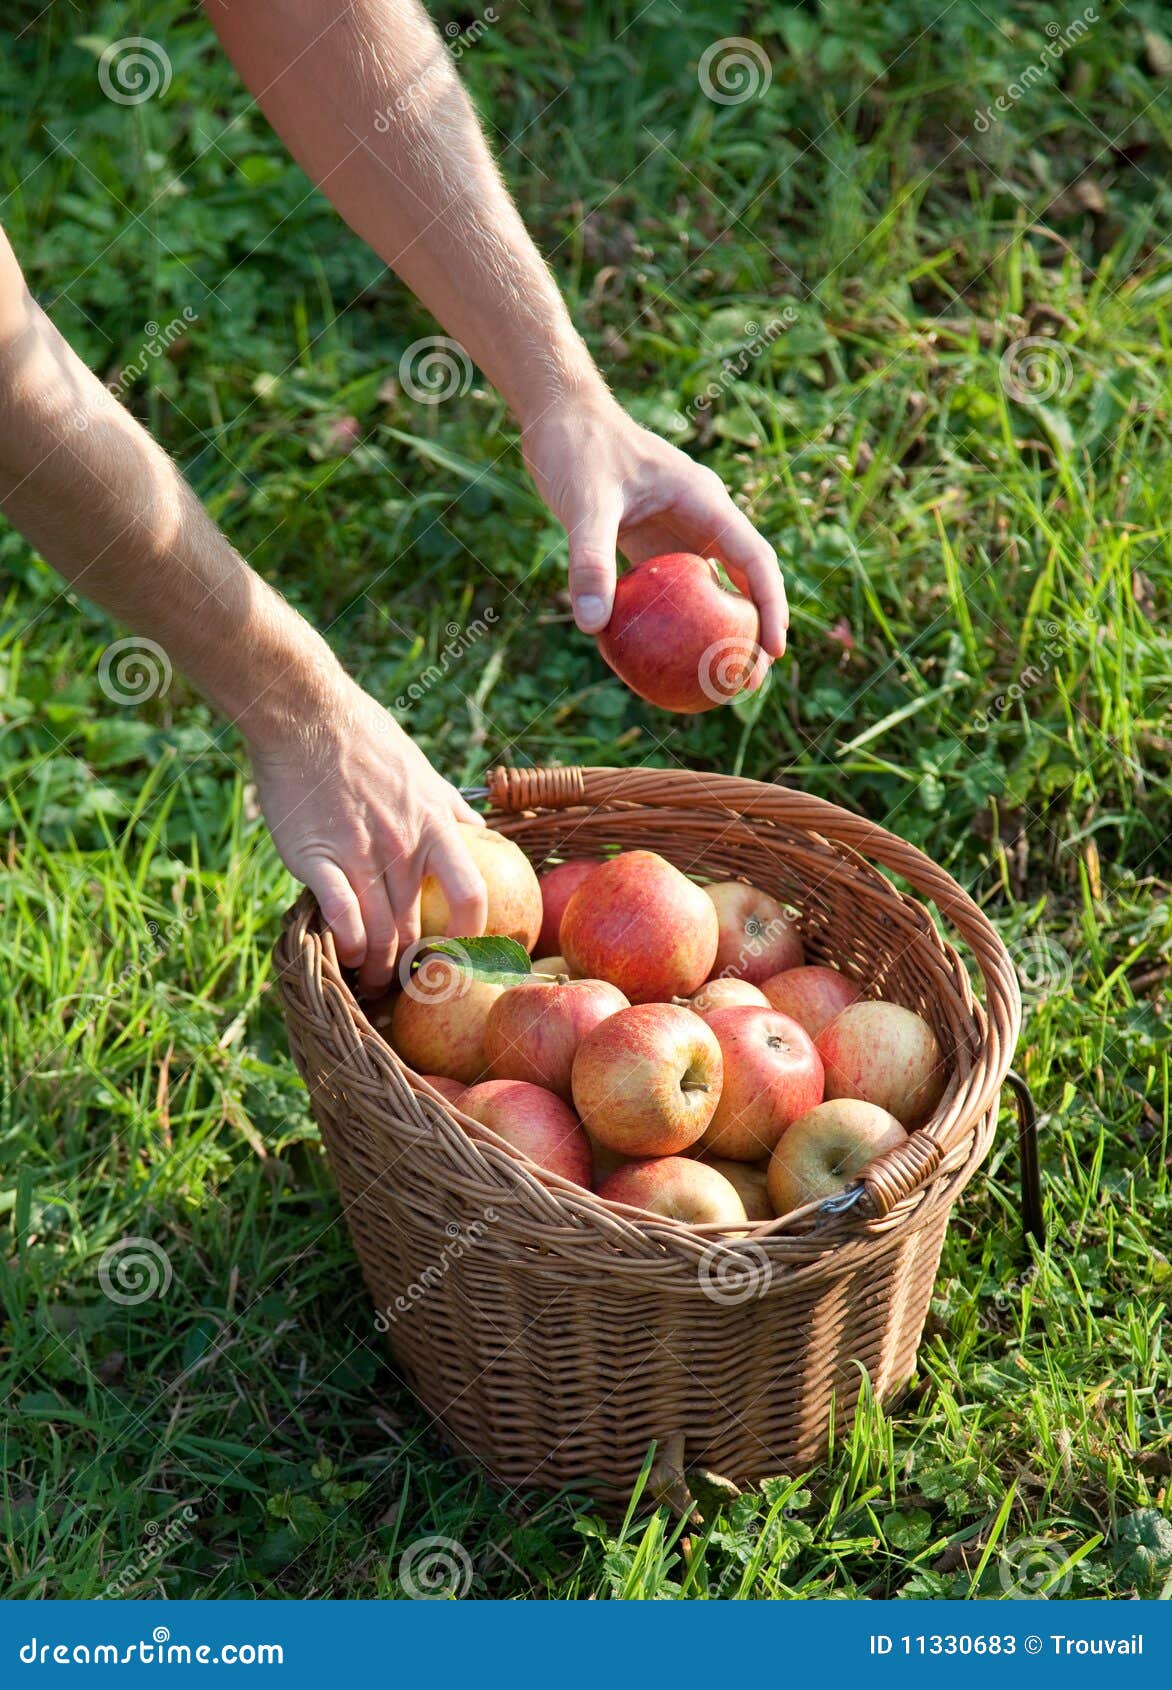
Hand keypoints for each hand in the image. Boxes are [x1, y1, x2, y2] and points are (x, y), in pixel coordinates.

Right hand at [248, 677, 486, 995]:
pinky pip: (341, 917)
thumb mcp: (426, 772)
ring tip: (371, 980)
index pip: (472, 896)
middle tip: (404, 982)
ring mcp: (361, 854)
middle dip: (411, 967)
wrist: (307, 714)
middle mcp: (404, 847)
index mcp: (436, 826)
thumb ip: (452, 809)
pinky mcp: (318, 858)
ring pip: (380, 933)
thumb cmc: (367, 740)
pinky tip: (345, 955)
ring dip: (377, 967)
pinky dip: (347, 946)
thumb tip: (481, 830)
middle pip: (418, 930)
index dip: (472, 936)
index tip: (459, 952)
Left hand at [521, 389, 786, 656]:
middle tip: (750, 683)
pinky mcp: (650, 541)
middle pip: (744, 580)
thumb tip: (592, 626)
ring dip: (718, 632)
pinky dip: (673, 623)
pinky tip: (660, 659)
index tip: (773, 651)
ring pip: (711, 588)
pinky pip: (670, 590)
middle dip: (755, 632)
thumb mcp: (584, 503)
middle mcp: (700, 517)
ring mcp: (677, 530)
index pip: (753, 559)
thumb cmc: (577, 447)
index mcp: (705, 501)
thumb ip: (589, 560)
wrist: (558, 415)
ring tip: (718, 681)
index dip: (770, 606)